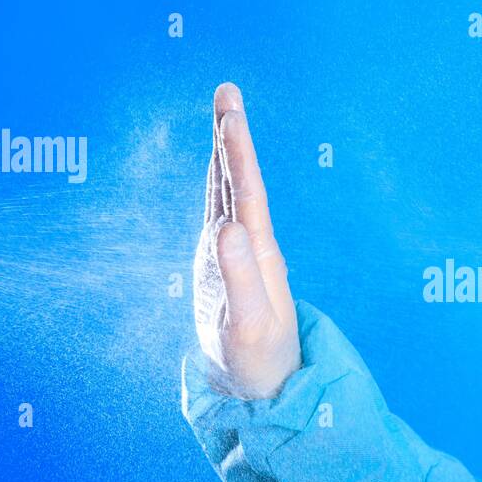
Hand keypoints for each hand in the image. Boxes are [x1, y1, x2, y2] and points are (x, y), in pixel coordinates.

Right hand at [193, 83, 300, 397]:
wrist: (265, 389)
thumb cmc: (260, 362)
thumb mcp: (248, 321)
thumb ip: (239, 275)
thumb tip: (225, 226)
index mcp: (259, 253)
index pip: (247, 190)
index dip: (237, 148)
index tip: (230, 108)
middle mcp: (252, 247)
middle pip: (240, 181)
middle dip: (231, 136)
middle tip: (226, 92)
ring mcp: (239, 256)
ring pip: (230, 195)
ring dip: (225, 156)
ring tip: (223, 118)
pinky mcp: (225, 268)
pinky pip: (220, 215)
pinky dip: (216, 187)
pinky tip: (216, 174)